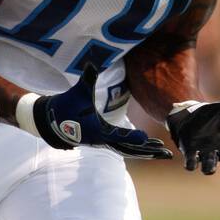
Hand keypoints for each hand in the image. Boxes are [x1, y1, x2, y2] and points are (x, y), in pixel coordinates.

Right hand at [33, 64, 173, 159]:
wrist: (52, 121)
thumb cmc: (66, 106)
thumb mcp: (78, 93)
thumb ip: (87, 80)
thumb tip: (91, 65)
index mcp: (98, 131)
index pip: (119, 136)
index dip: (132, 137)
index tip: (147, 137)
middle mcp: (103, 140)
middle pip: (129, 149)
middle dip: (148, 151)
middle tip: (167, 154)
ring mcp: (105, 142)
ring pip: (129, 151)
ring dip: (146, 152)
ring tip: (164, 153)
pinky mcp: (105, 141)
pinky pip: (125, 148)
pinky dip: (138, 149)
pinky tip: (150, 149)